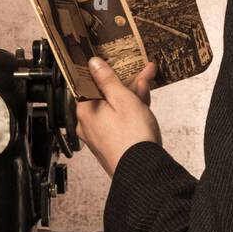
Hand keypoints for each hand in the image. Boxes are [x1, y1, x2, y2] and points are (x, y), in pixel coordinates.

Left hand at [75, 57, 161, 176]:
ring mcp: (99, 135)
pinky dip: (129, 111)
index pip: (90, 82)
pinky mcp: (110, 143)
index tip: (115, 60)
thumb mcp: (123, 100)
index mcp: (85, 110)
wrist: (143, 172)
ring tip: (147, 83)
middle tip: (142, 71)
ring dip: (130, 95)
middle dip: (125, 81)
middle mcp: (87, 124)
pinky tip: (142, 103)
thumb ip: (108, 80)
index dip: (105, 69)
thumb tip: (94, 64)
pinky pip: (117, 120)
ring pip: (113, 107)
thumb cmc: (133, 139)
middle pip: (104, 94)